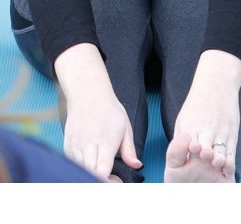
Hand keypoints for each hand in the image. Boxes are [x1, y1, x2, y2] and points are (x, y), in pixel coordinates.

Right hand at [54, 43, 142, 180]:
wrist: (88, 95)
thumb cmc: (110, 110)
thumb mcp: (125, 127)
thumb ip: (129, 149)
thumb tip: (137, 165)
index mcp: (105, 142)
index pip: (102, 172)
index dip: (108, 182)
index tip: (117, 182)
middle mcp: (88, 146)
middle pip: (89, 174)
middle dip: (99, 181)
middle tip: (112, 180)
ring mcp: (75, 146)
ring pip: (79, 171)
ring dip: (89, 175)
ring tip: (102, 172)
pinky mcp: (67, 146)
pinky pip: (72, 164)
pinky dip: (80, 168)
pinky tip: (90, 164)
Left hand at [165, 49, 240, 181]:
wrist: (217, 84)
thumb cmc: (197, 105)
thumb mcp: (183, 119)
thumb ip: (181, 138)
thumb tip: (180, 158)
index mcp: (190, 127)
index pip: (187, 144)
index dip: (187, 153)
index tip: (184, 163)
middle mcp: (206, 129)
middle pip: (205, 146)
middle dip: (204, 156)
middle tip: (203, 163)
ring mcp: (220, 130)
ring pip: (220, 148)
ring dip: (218, 159)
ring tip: (217, 166)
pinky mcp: (232, 130)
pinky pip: (232, 148)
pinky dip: (230, 159)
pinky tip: (228, 167)